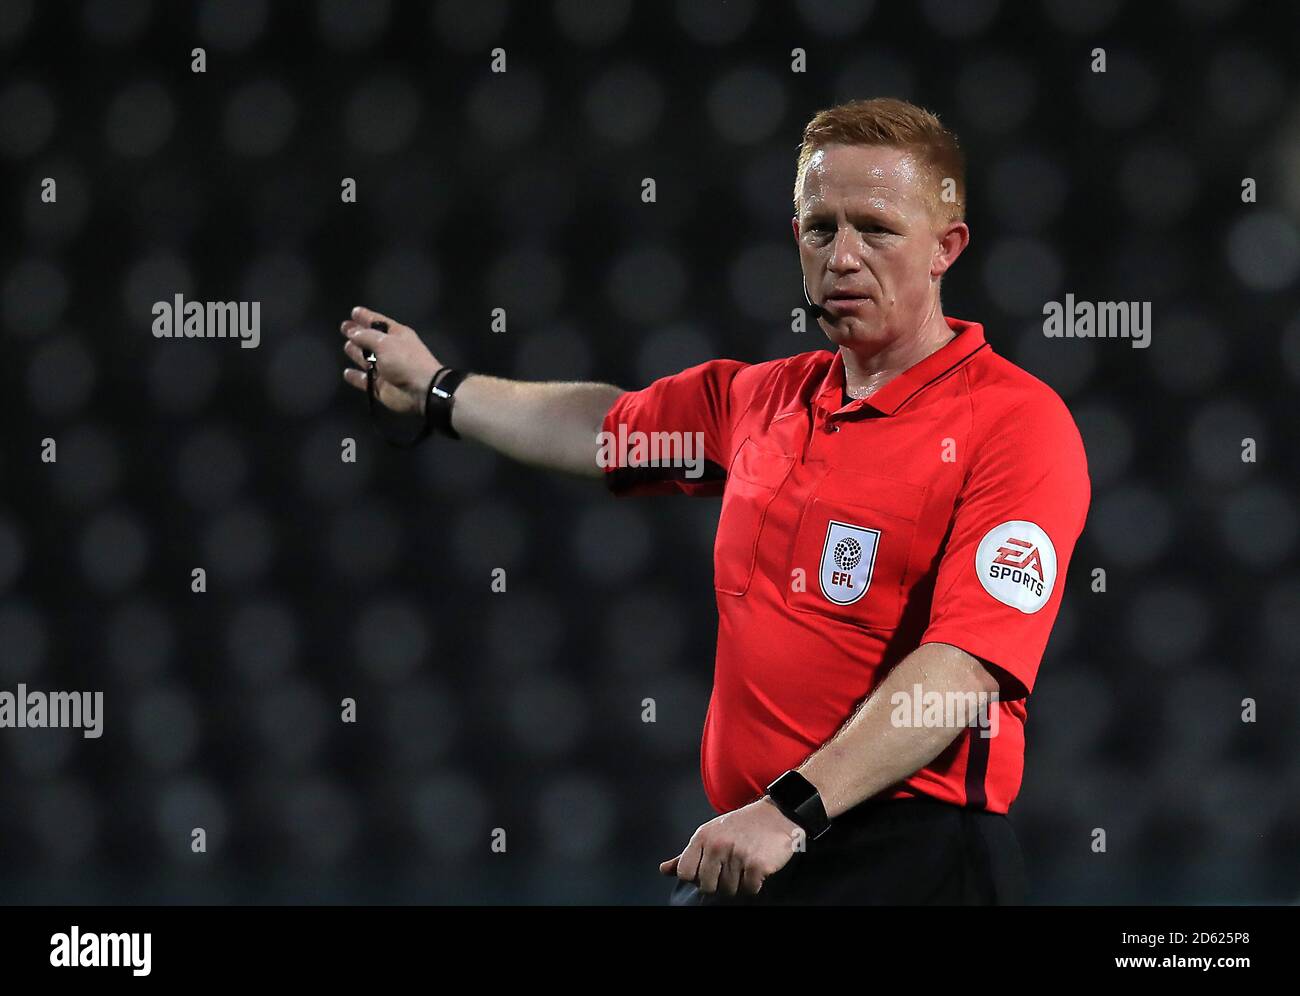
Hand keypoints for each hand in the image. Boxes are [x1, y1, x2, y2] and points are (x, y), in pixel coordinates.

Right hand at [339, 305, 440, 415]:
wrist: (420, 390)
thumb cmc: (404, 360)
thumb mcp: (385, 342)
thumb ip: (366, 336)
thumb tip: (352, 332)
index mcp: (396, 335)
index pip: (378, 322)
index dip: (366, 316)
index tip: (354, 311)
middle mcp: (390, 350)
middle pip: (370, 339)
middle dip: (357, 333)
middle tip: (344, 327)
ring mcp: (385, 369)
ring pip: (366, 359)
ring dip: (356, 353)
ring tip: (347, 346)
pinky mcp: (380, 386)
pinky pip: (364, 381)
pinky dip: (356, 377)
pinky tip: (347, 372)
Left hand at [659, 797, 802, 896]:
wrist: (777, 814)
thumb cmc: (741, 827)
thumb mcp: (710, 834)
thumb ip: (686, 855)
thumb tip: (663, 870)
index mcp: (702, 837)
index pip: (684, 873)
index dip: (696, 877)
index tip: (710, 870)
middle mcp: (717, 845)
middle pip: (706, 886)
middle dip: (719, 884)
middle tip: (731, 869)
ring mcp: (737, 855)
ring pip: (729, 891)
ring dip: (739, 884)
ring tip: (745, 866)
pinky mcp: (757, 865)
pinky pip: (749, 890)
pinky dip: (754, 885)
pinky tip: (757, 869)